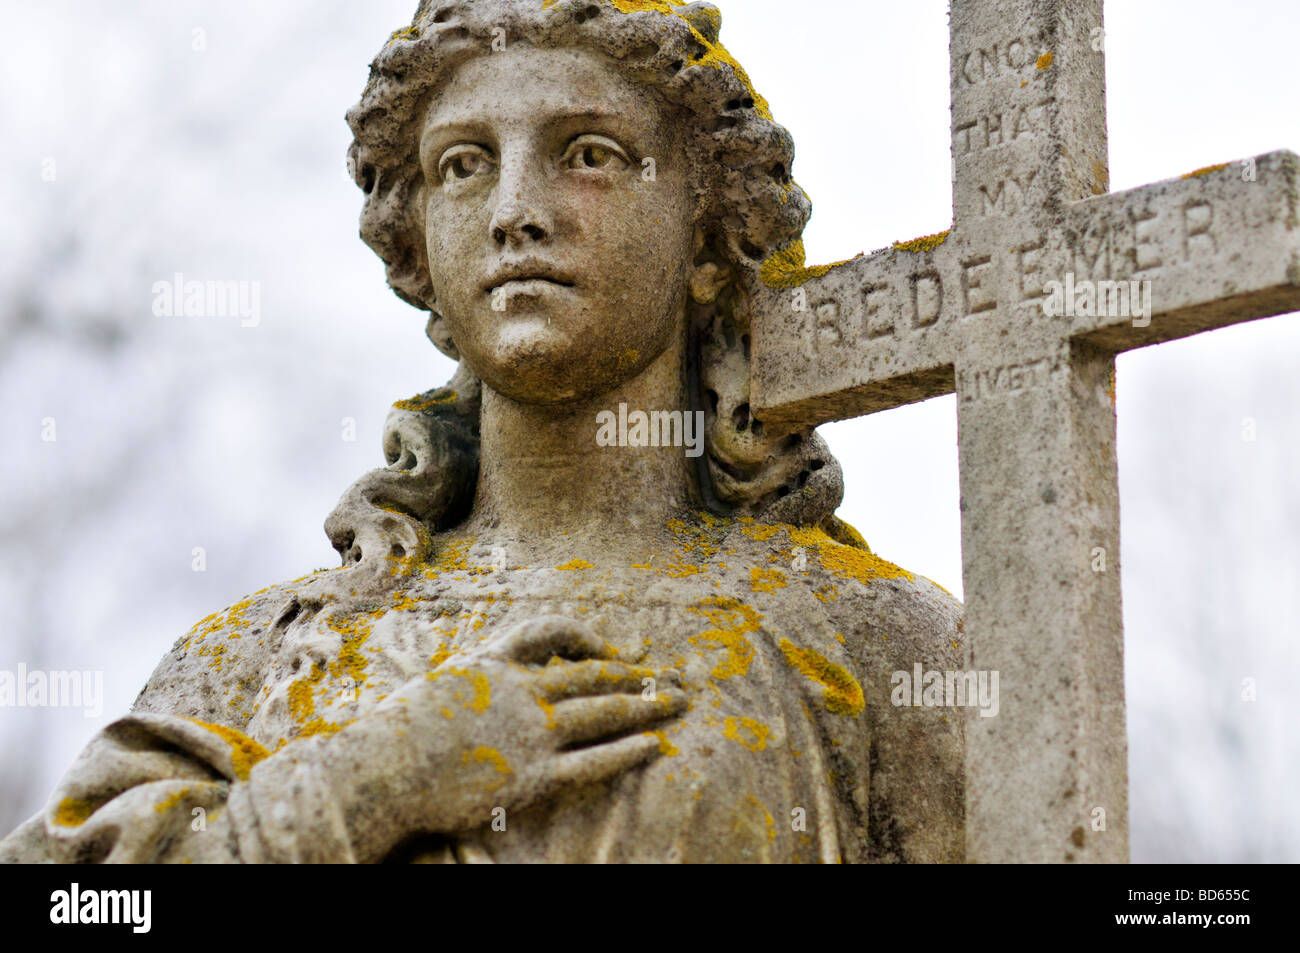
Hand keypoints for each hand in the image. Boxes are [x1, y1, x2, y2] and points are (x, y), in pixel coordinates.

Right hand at [325, 615, 685, 859]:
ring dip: (644, 705)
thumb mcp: (440, 684)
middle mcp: (521, 691)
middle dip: (634, 674)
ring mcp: (531, 733)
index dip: (588, 637)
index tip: (609, 646)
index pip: (553, 633)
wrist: (381, 773)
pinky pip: (593, 761)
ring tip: (674, 702)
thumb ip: (478, 677)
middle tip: (667, 676)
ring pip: (602, 712)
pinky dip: (627, 751)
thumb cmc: (397, 733)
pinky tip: (653, 745)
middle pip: (592, 673)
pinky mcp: (534, 777)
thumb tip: (495, 675)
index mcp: (495, 662)